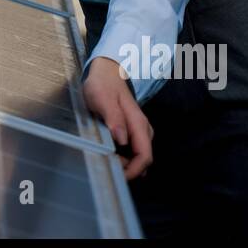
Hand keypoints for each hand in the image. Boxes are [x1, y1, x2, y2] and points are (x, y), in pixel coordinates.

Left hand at [82, 56, 154, 179]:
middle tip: (107, 166)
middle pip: (143, 159)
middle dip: (128, 169)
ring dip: (125, 163)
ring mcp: (138, 130)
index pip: (145, 155)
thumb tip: (122, 139)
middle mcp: (142, 129)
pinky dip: (123, 156)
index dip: (134, 171)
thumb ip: (113, 117)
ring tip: (105, 160)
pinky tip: (109, 154)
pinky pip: (132, 149)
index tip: (118, 175)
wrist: (107, 72)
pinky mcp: (132, 130)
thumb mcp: (102, 98)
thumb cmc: (103, 84)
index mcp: (138, 123)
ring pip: (138, 155)